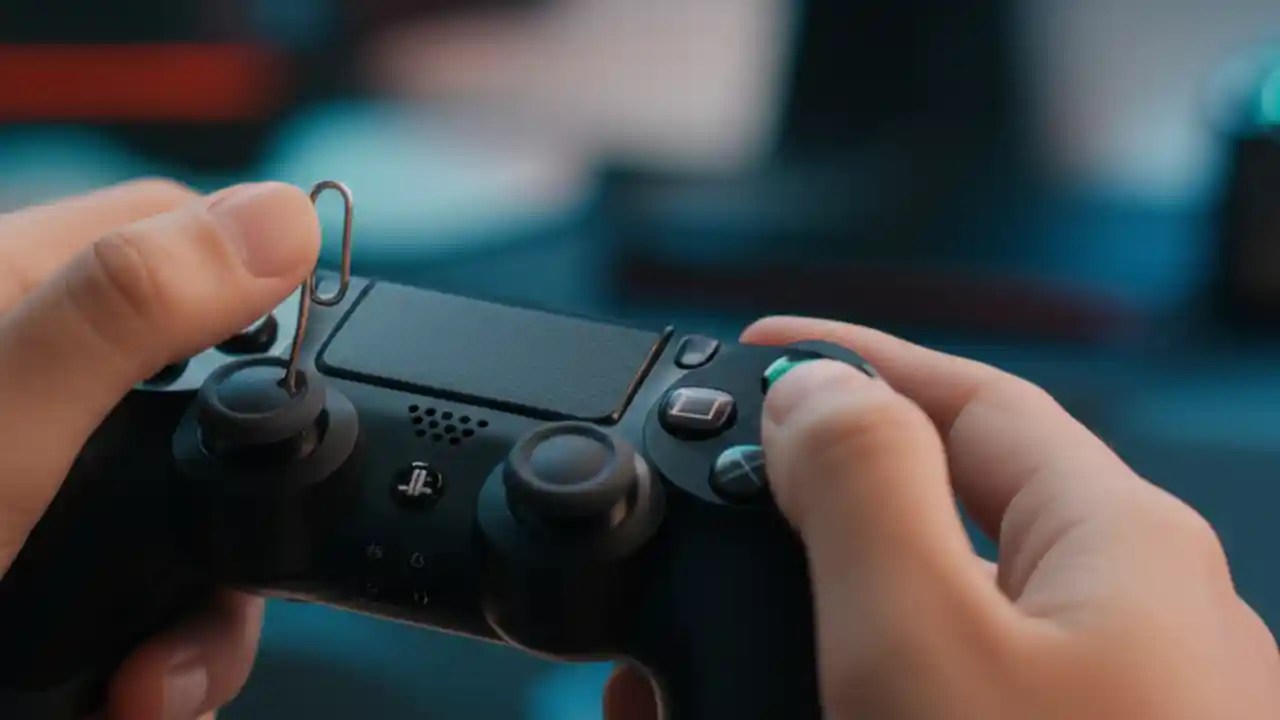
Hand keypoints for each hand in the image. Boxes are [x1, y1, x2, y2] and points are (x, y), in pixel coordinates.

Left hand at [0, 179, 319, 718]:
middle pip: (200, 390)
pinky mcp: (37, 546)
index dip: (263, 294)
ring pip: (176, 507)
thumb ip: (128, 310)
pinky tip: (123, 690)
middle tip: (210, 595)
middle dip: (229, 510)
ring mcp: (35, 468)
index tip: (290, 395)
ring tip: (149, 690)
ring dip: (195, 611)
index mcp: (13, 286)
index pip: (186, 231)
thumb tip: (282, 216)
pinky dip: (152, 644)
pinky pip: (136, 579)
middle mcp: (29, 370)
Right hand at [606, 316, 1279, 718]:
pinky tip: (770, 710)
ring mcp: (1097, 715)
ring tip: (702, 638)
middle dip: (820, 490)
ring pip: (925, 620)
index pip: (969, 400)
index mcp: (1118, 548)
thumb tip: (819, 388)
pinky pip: (928, 699)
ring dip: (808, 611)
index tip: (754, 351)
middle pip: (947, 505)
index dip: (857, 361)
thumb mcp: (922, 642)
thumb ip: (864, 488)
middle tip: (715, 496)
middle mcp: (1127, 625)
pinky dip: (839, 689)